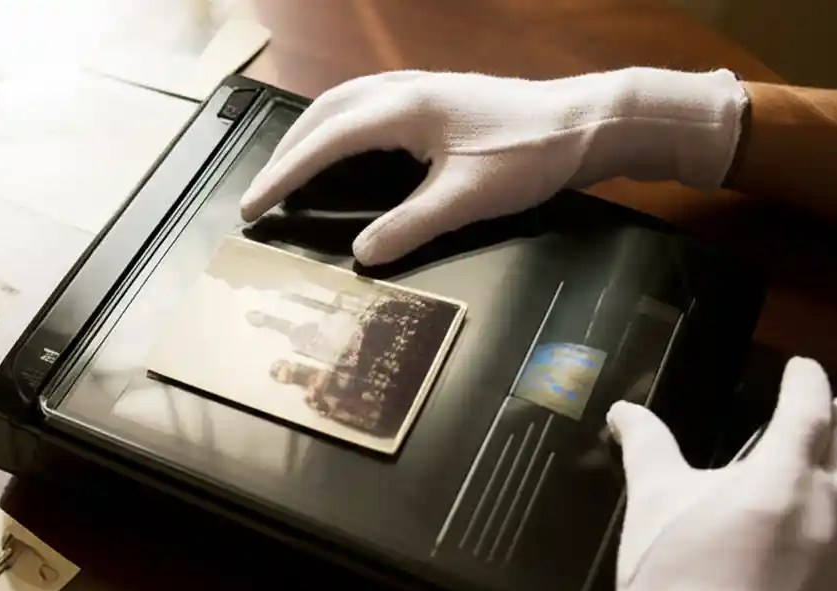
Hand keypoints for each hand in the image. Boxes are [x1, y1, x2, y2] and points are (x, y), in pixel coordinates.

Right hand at [241, 68, 747, 264]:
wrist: (583, 123)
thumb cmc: (528, 155)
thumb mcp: (467, 198)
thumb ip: (410, 225)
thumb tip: (361, 257)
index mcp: (403, 108)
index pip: (325, 141)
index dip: (284, 175)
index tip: (252, 205)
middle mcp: (401, 89)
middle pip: (323, 115)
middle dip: (285, 154)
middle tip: (259, 196)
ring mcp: (416, 88)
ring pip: (341, 105)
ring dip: (308, 138)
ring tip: (286, 173)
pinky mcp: (431, 97)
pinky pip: (363, 107)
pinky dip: (335, 131)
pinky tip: (339, 152)